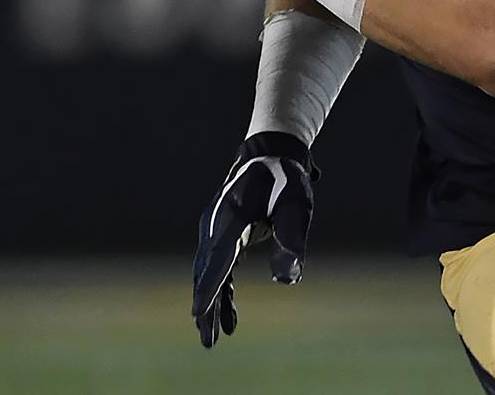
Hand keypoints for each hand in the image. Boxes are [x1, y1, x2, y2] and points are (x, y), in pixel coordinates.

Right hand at [192, 132, 315, 347]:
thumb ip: (291, 240)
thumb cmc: (286, 179)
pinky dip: (222, 291)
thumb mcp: (296, 206)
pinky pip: (219, 268)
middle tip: (208, 340)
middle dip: (206, 306)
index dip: (209, 288)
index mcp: (231, 215)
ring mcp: (215, 229)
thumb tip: (287, 280)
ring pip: (209, 272)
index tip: (198, 313)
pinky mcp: (223, 235)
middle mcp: (216, 223)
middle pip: (207, 271)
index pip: (218, 258)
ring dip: (211, 303)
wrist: (271, 154)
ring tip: (212, 337)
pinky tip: (229, 317)